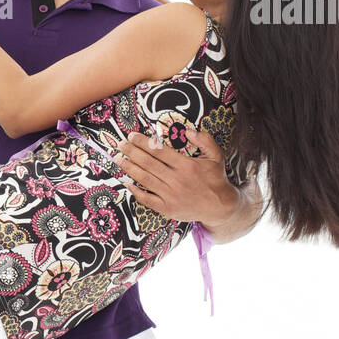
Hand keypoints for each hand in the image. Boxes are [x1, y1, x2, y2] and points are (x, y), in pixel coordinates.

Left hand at [111, 129, 239, 225]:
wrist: (220, 207)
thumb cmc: (215, 179)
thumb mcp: (216, 156)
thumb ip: (204, 141)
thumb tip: (188, 130)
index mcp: (187, 166)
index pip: (159, 151)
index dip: (143, 143)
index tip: (131, 136)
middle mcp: (177, 180)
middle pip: (148, 164)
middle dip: (132, 152)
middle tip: (120, 145)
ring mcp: (171, 195)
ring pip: (145, 179)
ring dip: (129, 168)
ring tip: (118, 159)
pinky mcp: (167, 208)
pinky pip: (147, 199)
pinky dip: (135, 191)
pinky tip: (126, 182)